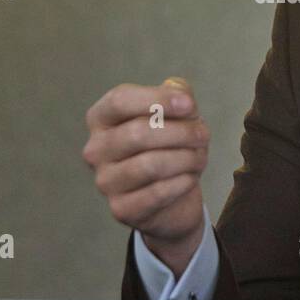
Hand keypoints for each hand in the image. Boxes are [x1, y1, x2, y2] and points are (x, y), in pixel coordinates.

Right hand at [83, 77, 209, 275]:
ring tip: (200, 157)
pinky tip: (190, 178)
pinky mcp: (120, 209)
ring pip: (149, 165)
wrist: (171, 199)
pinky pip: (157, 193)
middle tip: (204, 135)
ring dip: (185, 158)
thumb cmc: (169, 146)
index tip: (190, 105)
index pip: (119, 100)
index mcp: (101, 118)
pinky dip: (182, 183)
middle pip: (137, 133)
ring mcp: (104, 181)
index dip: (156, 100)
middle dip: (180, 132)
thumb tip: (179, 91)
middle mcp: (95, 149)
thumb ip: (177, 93)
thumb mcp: (175, 114)